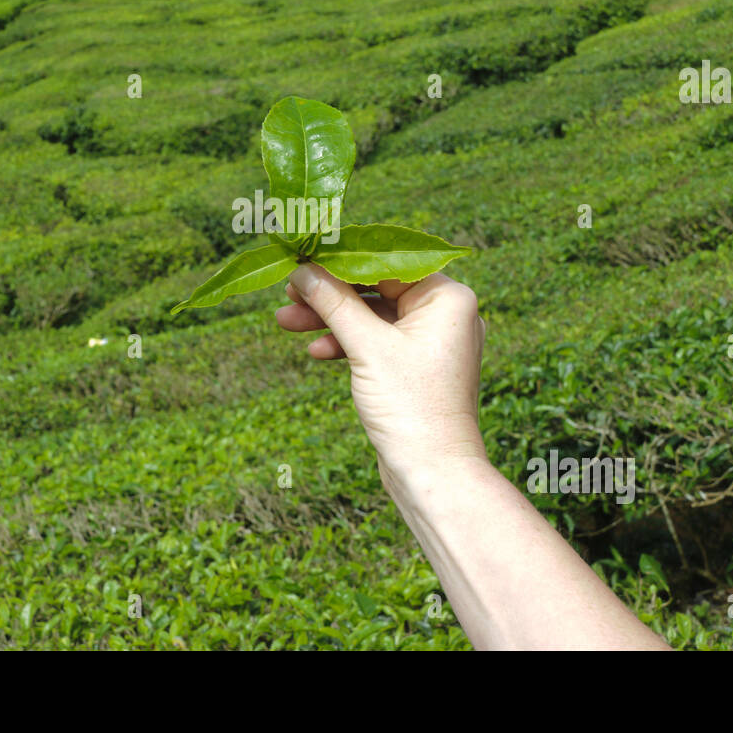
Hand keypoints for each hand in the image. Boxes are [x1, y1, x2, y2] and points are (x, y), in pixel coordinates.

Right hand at [276, 263, 488, 479]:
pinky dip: (347, 344)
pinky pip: (377, 342)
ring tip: (285, 321)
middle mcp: (445, 314)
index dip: (341, 261)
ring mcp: (431, 342)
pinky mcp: (415, 367)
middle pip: (377, 288)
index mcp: (447, 298)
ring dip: (331, 319)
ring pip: (372, 317)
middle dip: (330, 294)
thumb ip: (334, 303)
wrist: (433, 474)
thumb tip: (303, 270)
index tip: (302, 259)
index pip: (387, 263)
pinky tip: (316, 352)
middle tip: (287, 293)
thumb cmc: (410, 407)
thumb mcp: (366, 347)